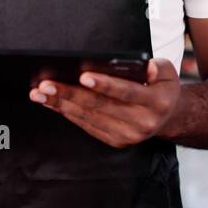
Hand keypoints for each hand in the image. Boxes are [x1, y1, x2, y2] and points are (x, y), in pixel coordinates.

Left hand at [29, 59, 180, 147]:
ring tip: (40, 93)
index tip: (83, 76)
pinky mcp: (115, 140)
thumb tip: (146, 67)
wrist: (166, 116)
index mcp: (156, 102)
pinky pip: (87, 125)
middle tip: (47, 85)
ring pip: (89, 117)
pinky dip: (67, 113)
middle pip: (100, 106)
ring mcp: (127, 135)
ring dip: (61, 105)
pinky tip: (52, 103)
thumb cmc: (161, 87)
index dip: (105, 84)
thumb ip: (157, 66)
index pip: (127, 92)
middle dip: (70, 94)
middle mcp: (142, 122)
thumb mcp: (167, 72)